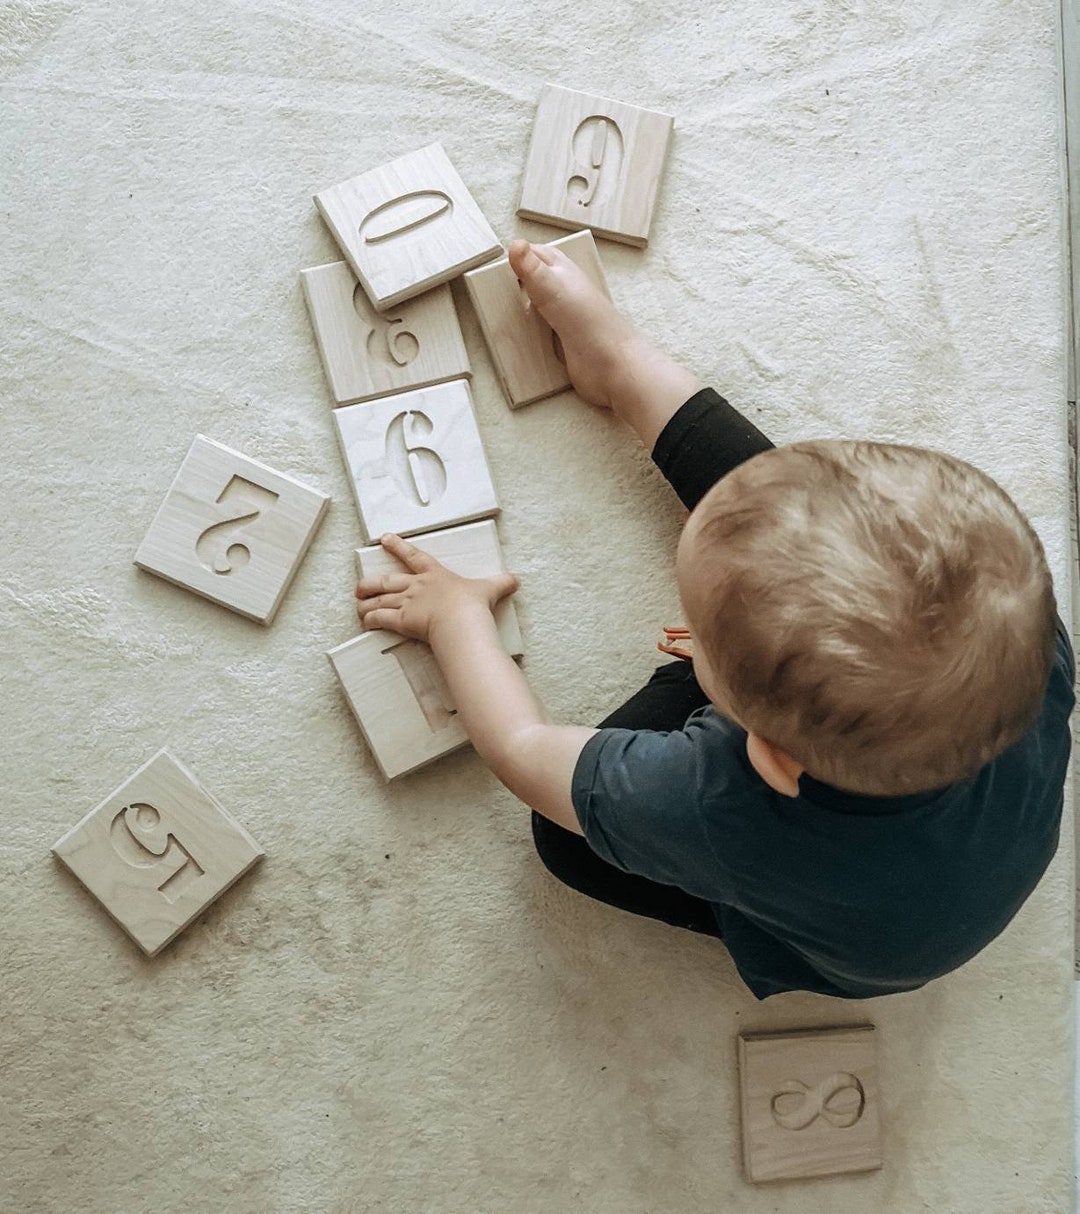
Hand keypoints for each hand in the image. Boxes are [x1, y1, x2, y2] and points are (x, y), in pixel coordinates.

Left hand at [354, 533, 518, 643]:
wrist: (461, 619)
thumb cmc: (472, 604)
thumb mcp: (489, 589)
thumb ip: (500, 583)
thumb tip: (516, 580)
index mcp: (434, 574)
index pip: (413, 556)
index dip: (397, 546)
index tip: (385, 538)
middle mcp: (416, 586)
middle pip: (385, 580)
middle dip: (370, 583)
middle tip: (359, 585)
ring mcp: (406, 603)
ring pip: (378, 600)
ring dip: (365, 603)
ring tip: (357, 606)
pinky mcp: (401, 620)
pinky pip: (379, 618)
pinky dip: (369, 620)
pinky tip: (364, 622)